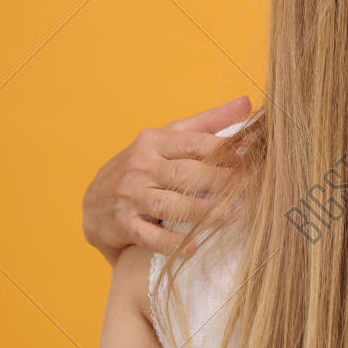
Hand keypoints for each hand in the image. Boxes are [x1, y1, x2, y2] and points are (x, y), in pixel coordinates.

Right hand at [82, 96, 250, 265]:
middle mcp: (140, 167)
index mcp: (154, 142)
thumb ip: (209, 122)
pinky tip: (195, 245)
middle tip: (253, 187)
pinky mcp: (124, 225)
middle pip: (186, 175)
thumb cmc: (146, 164)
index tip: (253, 155)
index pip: (193, 143)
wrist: (95, 200)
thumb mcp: (170, 137)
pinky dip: (172, 243)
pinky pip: (150, 237)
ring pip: (170, 205)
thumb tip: (247, 102)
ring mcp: (130, 197)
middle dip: (221, 181)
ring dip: (205, 212)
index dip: (224, 150)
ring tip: (235, 214)